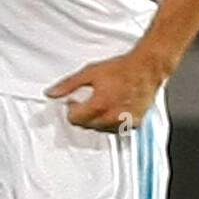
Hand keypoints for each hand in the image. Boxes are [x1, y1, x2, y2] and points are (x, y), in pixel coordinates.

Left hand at [45, 44, 167, 132]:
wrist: (147, 69)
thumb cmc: (121, 69)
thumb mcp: (90, 72)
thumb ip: (68, 85)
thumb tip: (51, 93)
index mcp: (99, 105)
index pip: (74, 119)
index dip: (72, 108)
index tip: (75, 100)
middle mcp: (112, 118)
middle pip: (86, 125)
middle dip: (84, 114)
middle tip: (89, 98)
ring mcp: (124, 123)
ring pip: (101, 129)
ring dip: (98, 119)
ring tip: (104, 101)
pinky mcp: (135, 125)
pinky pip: (116, 129)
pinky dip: (112, 121)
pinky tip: (115, 106)